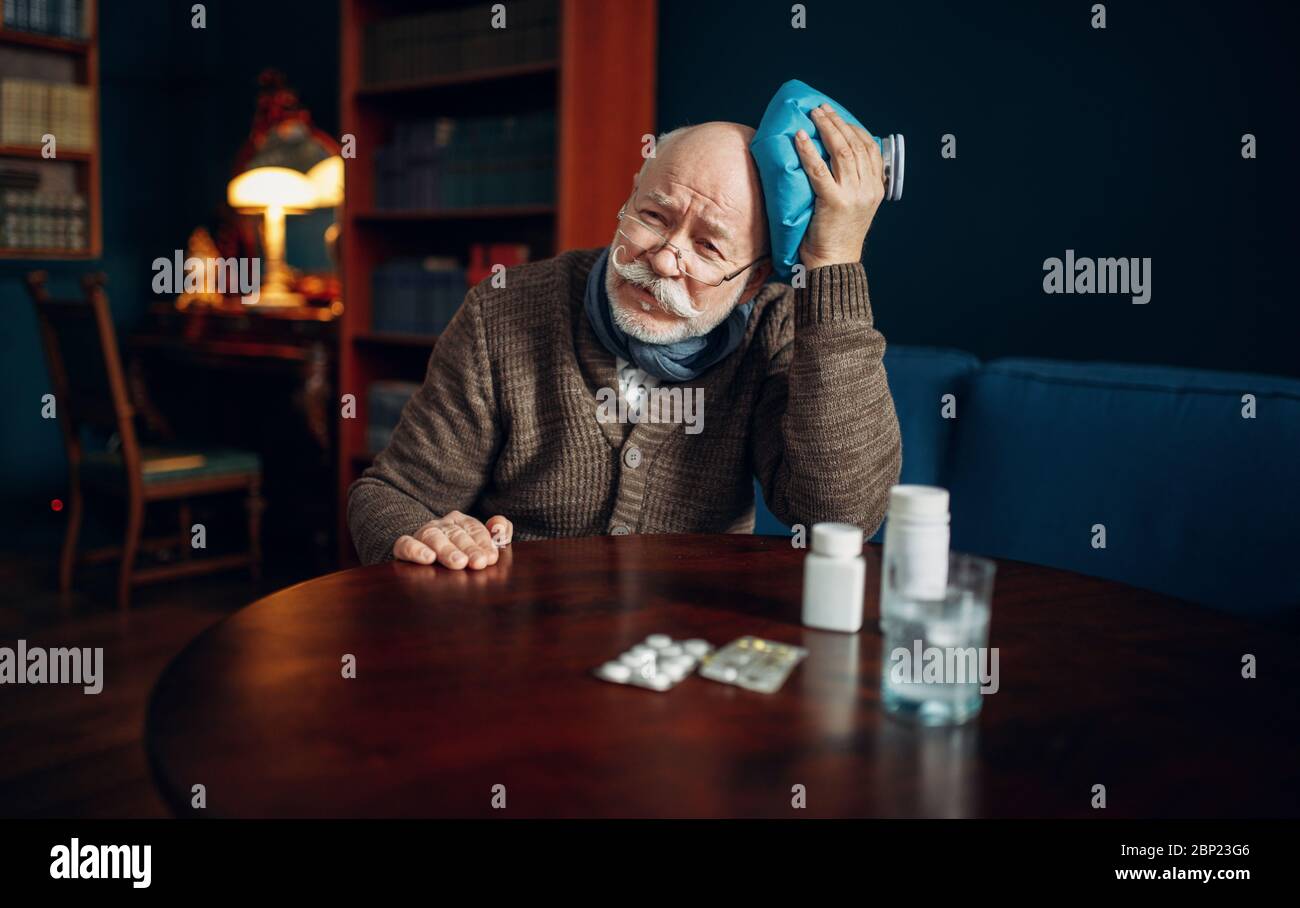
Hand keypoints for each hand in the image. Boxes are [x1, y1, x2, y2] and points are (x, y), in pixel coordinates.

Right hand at [393, 511, 512, 569]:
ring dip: (447, 549)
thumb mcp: (484, 547)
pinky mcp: (404, 547)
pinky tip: (427, 558)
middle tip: (479, 563)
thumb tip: (500, 524)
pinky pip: (405, 544)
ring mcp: (422, 535)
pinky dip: (414, 549)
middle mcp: (442, 525)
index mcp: (461, 522)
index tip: (491, 557)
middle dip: (469, 548)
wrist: (428, 566)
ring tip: (458, 562)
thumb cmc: (464, 557)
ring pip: (433, 537)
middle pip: (456, 534)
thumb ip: (499, 535)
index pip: (474, 529)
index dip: (483, 542)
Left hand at [793, 103, 884, 270]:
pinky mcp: (833, 202)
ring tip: (812, 116)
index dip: (853, 128)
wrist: (834, 264)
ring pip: (842, 151)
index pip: (871, 148)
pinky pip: (819, 169)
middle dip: (837, 122)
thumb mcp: (855, 207)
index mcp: (877, 188)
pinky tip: (799, 137)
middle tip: (821, 109)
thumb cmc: (838, 236)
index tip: (837, 116)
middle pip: (856, 145)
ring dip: (826, 128)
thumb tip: (837, 160)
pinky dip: (809, 150)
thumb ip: (854, 185)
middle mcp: (869, 189)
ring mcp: (853, 195)